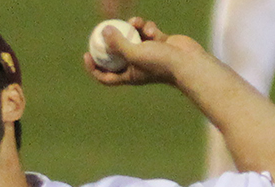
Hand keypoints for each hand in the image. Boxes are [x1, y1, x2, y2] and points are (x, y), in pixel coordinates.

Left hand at [80, 18, 203, 86]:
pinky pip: (148, 32)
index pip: (106, 76)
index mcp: (129, 75)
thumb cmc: (161, 63)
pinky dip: (149, 28)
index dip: (94, 68)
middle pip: (118, 54)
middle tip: (104, 28)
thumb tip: (103, 31)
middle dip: (112, 40)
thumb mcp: (135, 53)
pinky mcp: (160, 43)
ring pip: (134, 37)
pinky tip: (153, 30)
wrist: (188, 62)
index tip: (86, 54)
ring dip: (133, 27)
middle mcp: (138, 66)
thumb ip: (118, 43)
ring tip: (136, 22)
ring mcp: (149, 54)